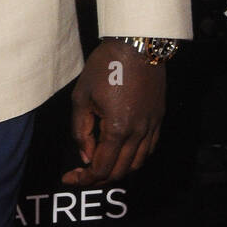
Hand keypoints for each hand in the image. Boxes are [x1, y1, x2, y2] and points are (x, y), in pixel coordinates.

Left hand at [62, 40, 165, 186]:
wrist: (136, 47)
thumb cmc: (104, 67)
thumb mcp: (81, 97)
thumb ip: (81, 130)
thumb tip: (85, 156)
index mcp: (117, 129)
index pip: (101, 168)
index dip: (84, 179)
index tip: (68, 179)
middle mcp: (138, 134)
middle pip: (119, 172)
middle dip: (98, 179)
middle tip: (80, 176)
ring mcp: (151, 128)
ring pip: (136, 165)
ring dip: (116, 171)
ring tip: (98, 168)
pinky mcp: (158, 121)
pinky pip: (148, 151)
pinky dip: (133, 160)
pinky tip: (119, 154)